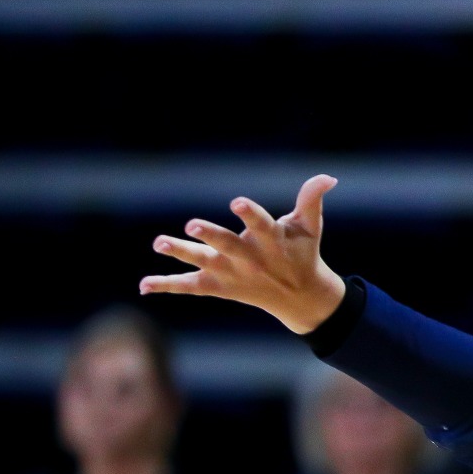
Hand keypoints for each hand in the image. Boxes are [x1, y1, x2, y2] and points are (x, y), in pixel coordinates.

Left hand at [140, 176, 346, 334]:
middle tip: (191, 224)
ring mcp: (231, 274)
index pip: (261, 225)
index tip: (237, 202)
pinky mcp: (218, 287)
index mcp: (272, 242)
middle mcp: (249, 259)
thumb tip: (328, 177)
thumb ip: (312, 199)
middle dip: (210, 236)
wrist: (299, 296)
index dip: (250, 214)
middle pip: (227, 246)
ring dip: (181, 253)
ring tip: (160, 243)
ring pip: (203, 264)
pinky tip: (144, 285)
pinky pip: (190, 287)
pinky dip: (167, 285)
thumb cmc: (302, 252)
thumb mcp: (310, 226)